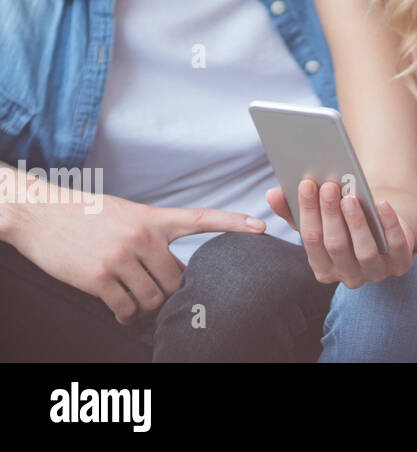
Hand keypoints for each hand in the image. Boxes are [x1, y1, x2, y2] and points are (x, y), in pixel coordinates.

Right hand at [7, 190, 264, 323]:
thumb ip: (153, 234)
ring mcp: (122, 256)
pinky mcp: (99, 277)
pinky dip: (126, 316)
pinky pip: (127, 309)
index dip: (234, 224)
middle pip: (177, 278)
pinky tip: (121, 311)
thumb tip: (173, 269)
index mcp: (154, 217)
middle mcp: (143, 236)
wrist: (40, 214)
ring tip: (134, 301)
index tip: (262, 228)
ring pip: (154, 297)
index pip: (202, 219)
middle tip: (155, 292)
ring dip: (147, 306)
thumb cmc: (85, 215)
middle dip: (169, 291)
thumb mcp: (127, 214)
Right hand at [268, 178, 413, 288]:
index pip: (311, 241)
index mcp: (323, 268)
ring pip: (364, 251)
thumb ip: (295, 210)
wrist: (384, 229)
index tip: (306, 184)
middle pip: (336, 246)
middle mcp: (348, 276)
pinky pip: (396, 246)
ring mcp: (376, 273)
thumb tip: (273, 194)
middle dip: (330, 214)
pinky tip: (382, 203)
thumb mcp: (322, 218)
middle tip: (329, 186)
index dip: (308, 212)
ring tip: (350, 197)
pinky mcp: (400, 264)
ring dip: (356, 222)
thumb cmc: (346, 224)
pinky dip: (389, 223)